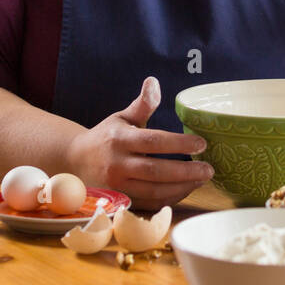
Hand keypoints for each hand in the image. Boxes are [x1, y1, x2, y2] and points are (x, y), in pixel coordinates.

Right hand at [67, 76, 213, 210]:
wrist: (75, 162)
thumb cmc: (106, 137)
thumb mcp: (122, 117)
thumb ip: (142, 104)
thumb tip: (154, 81)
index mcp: (119, 140)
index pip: (153, 141)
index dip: (179, 143)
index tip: (202, 144)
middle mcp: (116, 165)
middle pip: (156, 171)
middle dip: (186, 171)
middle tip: (209, 169)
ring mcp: (117, 187)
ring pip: (155, 191)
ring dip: (182, 187)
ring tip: (202, 179)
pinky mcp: (120, 202)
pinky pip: (150, 203)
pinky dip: (171, 198)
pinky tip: (186, 188)